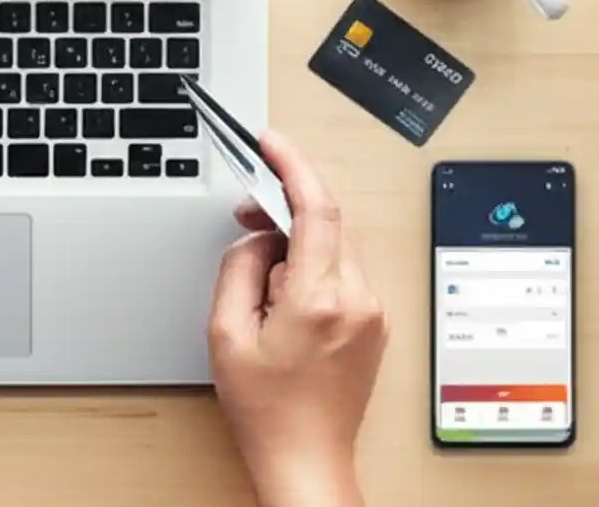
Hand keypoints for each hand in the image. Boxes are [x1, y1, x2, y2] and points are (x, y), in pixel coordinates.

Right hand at [208, 131, 386, 506]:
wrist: (306, 458)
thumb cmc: (266, 409)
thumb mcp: (226, 333)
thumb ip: (238, 269)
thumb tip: (257, 238)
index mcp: (319, 299)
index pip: (315, 208)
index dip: (290, 164)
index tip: (269, 141)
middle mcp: (357, 300)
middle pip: (326, 221)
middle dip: (283, 205)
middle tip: (244, 213)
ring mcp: (372, 311)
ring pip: (333, 244)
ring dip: (296, 239)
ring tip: (259, 270)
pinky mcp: (374, 321)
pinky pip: (342, 270)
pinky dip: (310, 264)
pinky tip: (282, 291)